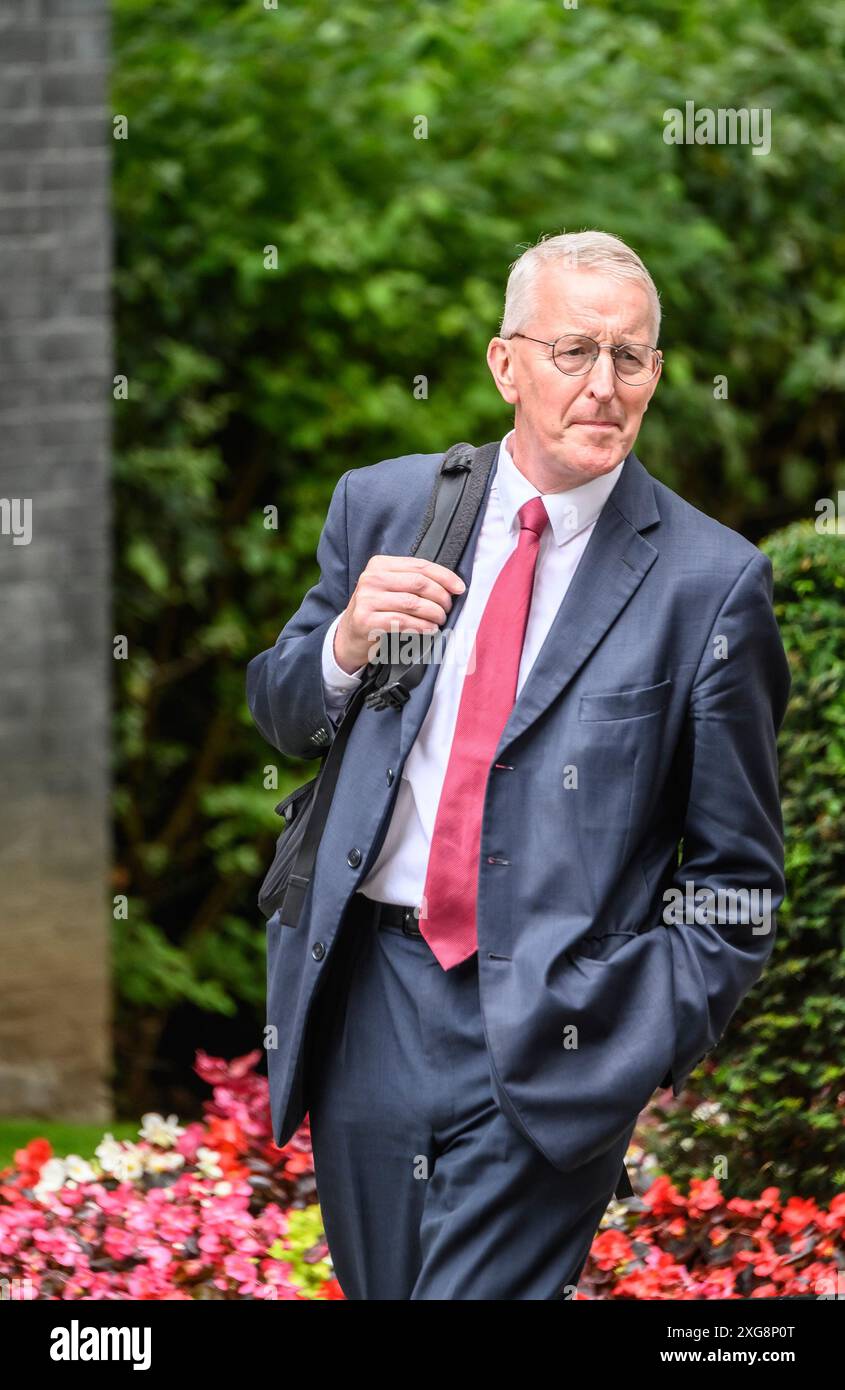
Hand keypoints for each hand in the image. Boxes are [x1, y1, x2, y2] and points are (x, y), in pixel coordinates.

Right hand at [333, 555, 465, 673]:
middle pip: (419, 583)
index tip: (460, 588)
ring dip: (433, 613)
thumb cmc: (378, 611)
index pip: (420, 566)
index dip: (444, 576)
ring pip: (413, 603)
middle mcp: (371, 578)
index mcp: (379, 564)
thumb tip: (451, 585)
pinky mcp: (365, 619)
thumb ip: (413, 582)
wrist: (350, 636)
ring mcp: (366, 598)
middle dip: (440, 597)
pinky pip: (402, 621)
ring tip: (440, 620)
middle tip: (447, 609)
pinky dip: (421, 626)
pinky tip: (429, 629)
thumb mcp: (391, 589)